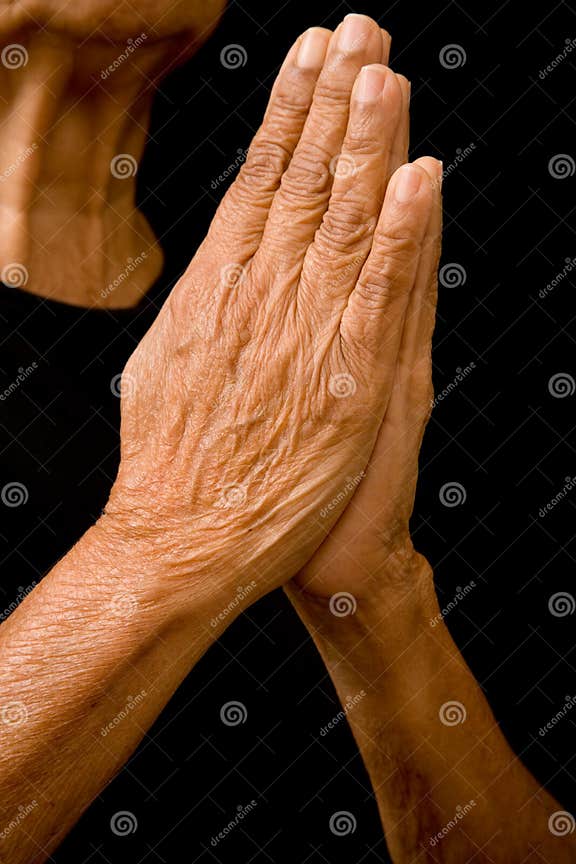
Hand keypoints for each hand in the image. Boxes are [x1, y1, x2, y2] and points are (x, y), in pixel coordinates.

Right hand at [103, 15, 435, 606]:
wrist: (182, 540)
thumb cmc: (171, 462)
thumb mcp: (166, 363)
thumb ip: (203, 308)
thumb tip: (219, 261)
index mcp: (218, 288)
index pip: (261, 181)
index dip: (288, 114)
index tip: (308, 57)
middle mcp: (262, 297)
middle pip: (306, 184)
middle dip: (333, 101)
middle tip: (358, 30)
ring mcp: (305, 336)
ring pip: (345, 223)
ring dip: (370, 143)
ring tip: (387, 71)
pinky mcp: (347, 383)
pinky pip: (379, 296)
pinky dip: (403, 235)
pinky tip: (420, 178)